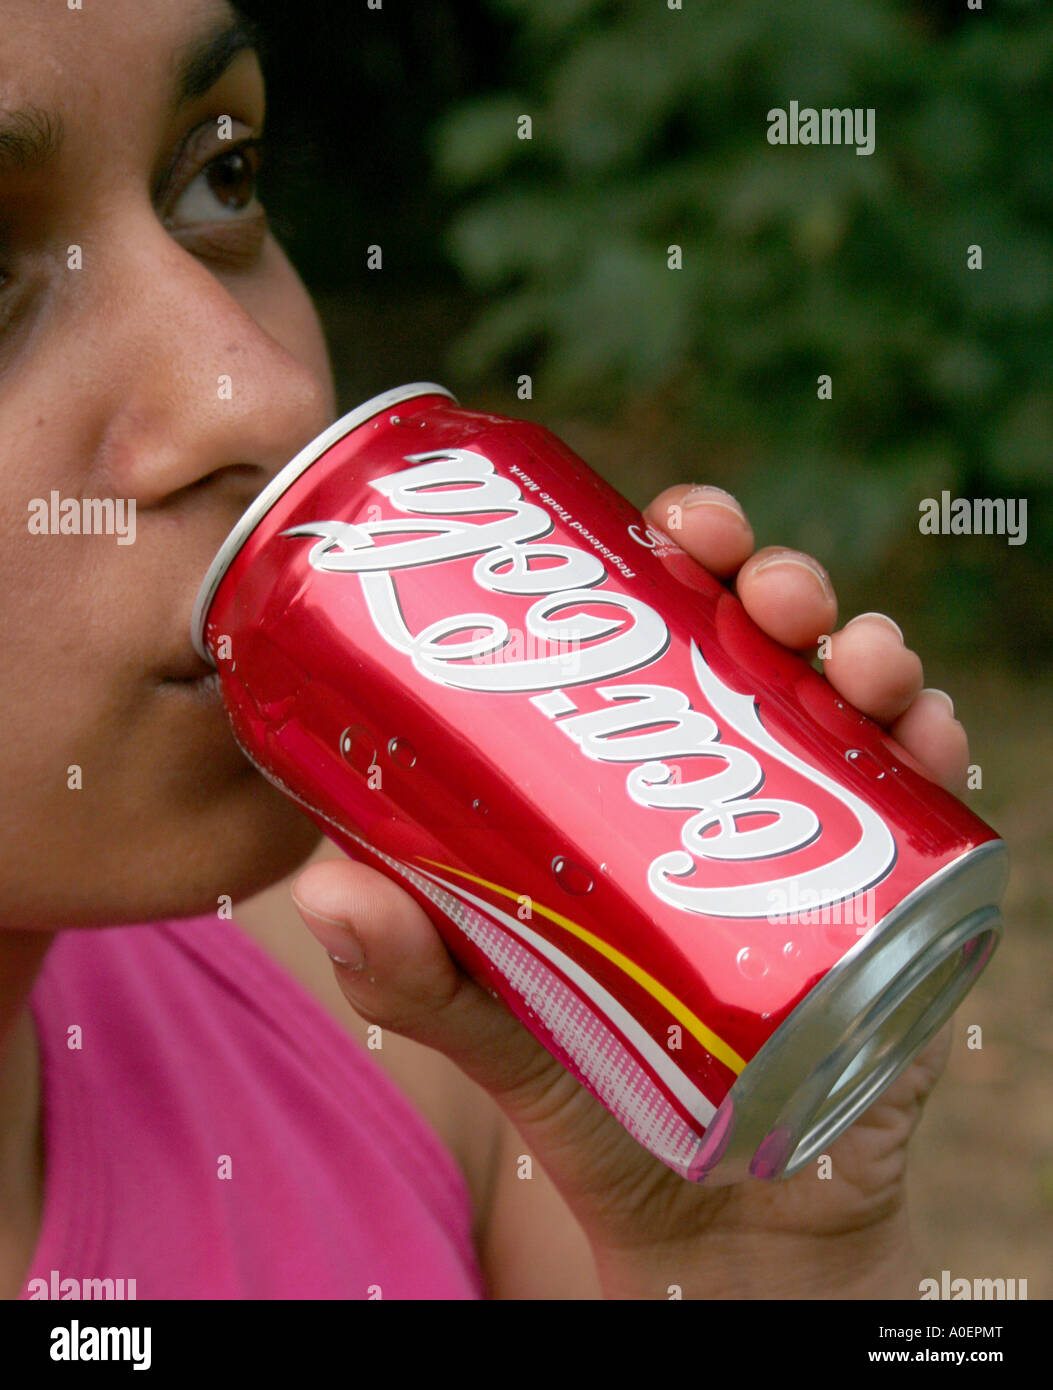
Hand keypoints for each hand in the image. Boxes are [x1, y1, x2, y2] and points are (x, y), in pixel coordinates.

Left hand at [290, 482, 967, 1298]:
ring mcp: (820, 826)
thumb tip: (323, 882)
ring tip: (855, 658)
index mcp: (635, 771)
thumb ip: (419, 969)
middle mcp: (734, 773)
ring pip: (856, 700)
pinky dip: (940, 754)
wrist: (719, 1218)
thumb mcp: (500, 1023)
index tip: (666, 520)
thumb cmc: (600, 1096)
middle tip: (757, 581)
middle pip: (760, 640)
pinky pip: (933, 804)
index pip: (653, 631)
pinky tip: (928, 739)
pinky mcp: (895, 895)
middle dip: (772, 578)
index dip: (666, 556)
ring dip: (869, 649)